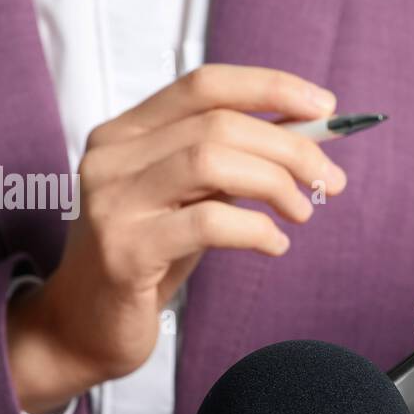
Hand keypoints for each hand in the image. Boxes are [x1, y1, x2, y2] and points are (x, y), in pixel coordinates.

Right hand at [6, 64, 348, 413]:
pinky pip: (207, 222)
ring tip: (301, 212)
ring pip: (211, 160)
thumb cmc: (147, 259)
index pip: (205, 85)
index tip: (326, 108)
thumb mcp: (191, 198)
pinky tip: (274, 245)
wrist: (84, 328)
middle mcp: (112, 157)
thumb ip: (233, 161)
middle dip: (290, 148)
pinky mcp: (124, 250)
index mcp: (127, 132)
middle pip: (218, 123)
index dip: (270, 88)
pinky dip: (255, 229)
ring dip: (275, 183)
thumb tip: (306, 131)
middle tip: (330, 181)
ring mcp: (112, 202)